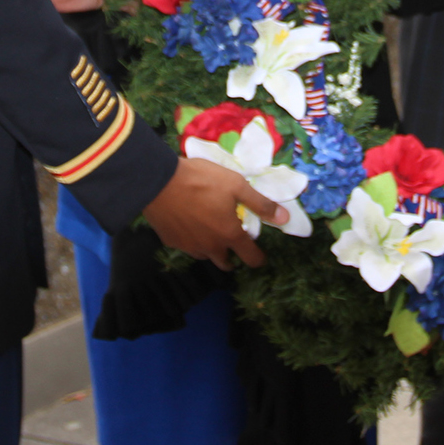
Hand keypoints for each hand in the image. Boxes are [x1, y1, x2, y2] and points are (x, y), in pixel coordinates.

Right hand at [142, 157, 288, 270]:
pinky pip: (187, 246)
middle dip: (233, 258)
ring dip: (212, 248)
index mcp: (229, 235)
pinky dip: (193, 240)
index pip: (250, 257)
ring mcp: (189, 246)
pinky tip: (191, 225)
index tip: (260, 256)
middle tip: (234, 244)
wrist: (159, 182)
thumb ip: (260, 204)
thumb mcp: (237, 186)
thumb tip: (284, 219)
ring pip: (205, 255)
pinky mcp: (171, 241)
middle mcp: (210, 247)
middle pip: (225, 263)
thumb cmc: (202, 181)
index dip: (258, 258)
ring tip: (212, 232)